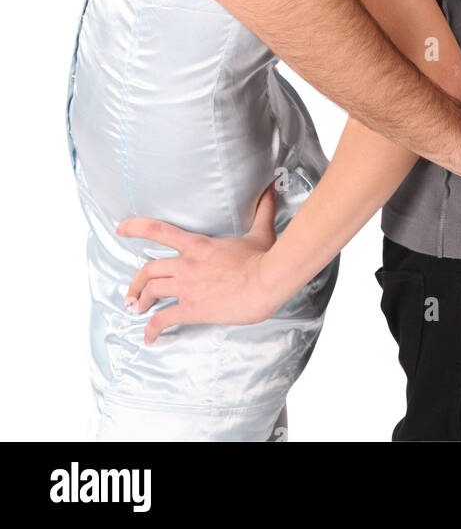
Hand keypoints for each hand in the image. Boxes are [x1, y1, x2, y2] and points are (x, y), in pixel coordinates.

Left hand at [115, 181, 279, 344]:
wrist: (266, 281)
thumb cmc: (264, 258)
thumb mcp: (260, 231)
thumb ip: (262, 211)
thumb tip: (270, 190)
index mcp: (197, 245)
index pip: (159, 231)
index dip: (136, 228)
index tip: (121, 229)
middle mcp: (186, 264)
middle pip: (149, 269)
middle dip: (135, 281)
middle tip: (132, 292)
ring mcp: (187, 286)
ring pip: (151, 291)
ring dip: (139, 301)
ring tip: (136, 310)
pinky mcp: (192, 308)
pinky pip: (163, 319)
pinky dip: (152, 329)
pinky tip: (149, 337)